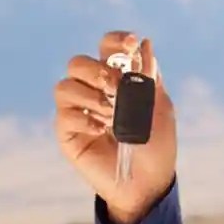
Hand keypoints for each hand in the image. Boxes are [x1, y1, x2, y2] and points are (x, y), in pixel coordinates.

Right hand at [54, 31, 176, 223]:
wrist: (147, 182)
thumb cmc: (156, 144)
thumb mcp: (159, 108)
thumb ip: (148, 77)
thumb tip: (145, 43)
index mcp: (119, 79)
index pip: (107, 48)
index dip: (115, 41)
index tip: (130, 44)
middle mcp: (94, 90)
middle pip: (78, 62)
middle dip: (98, 72)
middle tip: (116, 89)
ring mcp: (78, 110)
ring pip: (64, 85)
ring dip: (91, 97)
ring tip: (111, 116)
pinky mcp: (67, 131)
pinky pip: (64, 114)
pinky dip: (85, 118)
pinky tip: (102, 131)